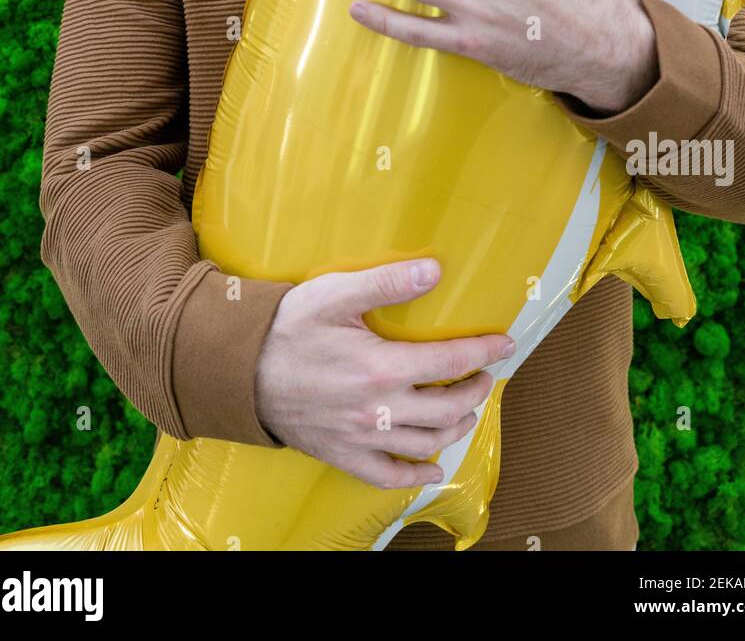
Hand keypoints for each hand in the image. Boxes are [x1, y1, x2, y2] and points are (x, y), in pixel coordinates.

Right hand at [254, 258, 513, 488]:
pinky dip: (417, 473)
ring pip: (427, 442)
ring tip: (467, 409)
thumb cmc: (288, 327)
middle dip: (476, 390)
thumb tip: (436, 270)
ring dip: (457, 427)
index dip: (485, 352)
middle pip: (448, 408)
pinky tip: (432, 464)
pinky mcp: (344, 455)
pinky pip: (389, 475)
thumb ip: (388, 282)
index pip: (451, 362)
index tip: (505, 343)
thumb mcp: (336, 293)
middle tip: (485, 375)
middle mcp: (379, 410)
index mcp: (382, 368)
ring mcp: (362, 438)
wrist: (238, 370)